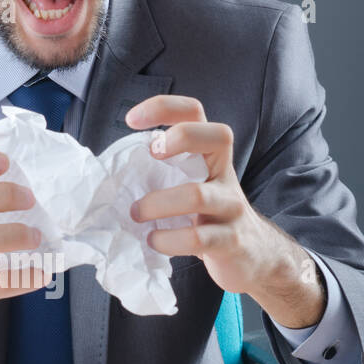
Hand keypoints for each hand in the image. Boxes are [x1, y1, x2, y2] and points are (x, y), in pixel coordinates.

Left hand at [125, 95, 324, 324]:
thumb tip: (110, 172)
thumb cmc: (208, 217)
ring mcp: (232, 206)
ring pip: (197, 195)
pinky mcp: (231, 240)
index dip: (164, 107)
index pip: (196, 113)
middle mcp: (226, 173)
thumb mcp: (190, 185)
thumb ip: (162, 172)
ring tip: (136, 214)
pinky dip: (168, 240)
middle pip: (219, 135)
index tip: (131, 119)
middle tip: (150, 155)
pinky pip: (197, 237)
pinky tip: (154, 240)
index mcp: (210, 155)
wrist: (253, 256)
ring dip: (156, 204)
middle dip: (180, 138)